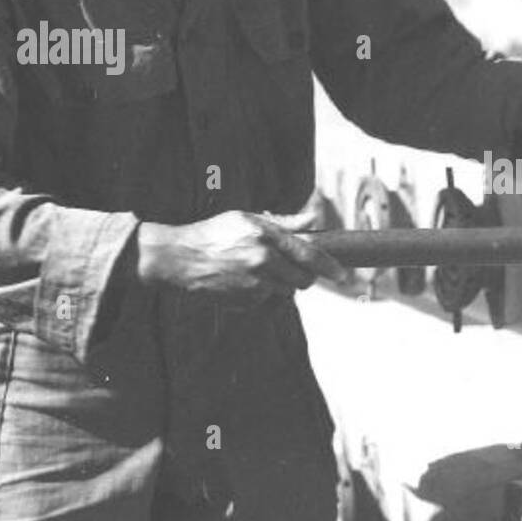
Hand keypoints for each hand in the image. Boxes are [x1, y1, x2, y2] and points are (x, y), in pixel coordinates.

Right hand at [136, 210, 345, 301]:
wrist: (179, 259)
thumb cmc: (213, 233)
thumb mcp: (247, 219)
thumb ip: (284, 222)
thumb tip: (314, 219)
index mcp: (266, 238)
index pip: (309, 255)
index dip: (330, 267)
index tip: (342, 275)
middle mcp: (263, 262)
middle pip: (303, 280)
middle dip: (303, 276)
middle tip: (291, 267)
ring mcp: (254, 284)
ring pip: (285, 291)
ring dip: (280, 284)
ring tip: (256, 269)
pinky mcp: (245, 301)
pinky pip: (266, 300)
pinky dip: (262, 293)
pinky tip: (242, 280)